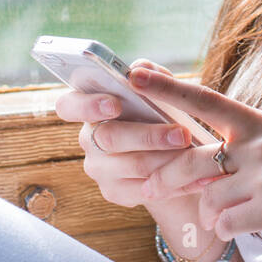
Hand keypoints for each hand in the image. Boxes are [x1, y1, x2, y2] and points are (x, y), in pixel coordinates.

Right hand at [54, 60, 217, 260]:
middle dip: (148, 135)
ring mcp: (99, 168)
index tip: (114, 104)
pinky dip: (172, 181)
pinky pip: (143, 190)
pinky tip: (193, 175)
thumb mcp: (156, 87)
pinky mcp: (115, 191)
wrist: (172, 150)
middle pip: (108, 138)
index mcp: (88, 107)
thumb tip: (138, 70)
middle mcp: (88, 138)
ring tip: (193, 152)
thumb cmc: (158, 109)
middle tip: (182, 134)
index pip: (68, 105)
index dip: (87, 105)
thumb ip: (149, 73)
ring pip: (131, 165)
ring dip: (167, 159)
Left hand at [128, 68, 261, 261]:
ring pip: (209, 199)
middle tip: (151, 188)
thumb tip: (198, 171)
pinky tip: (255, 229)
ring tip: (244, 216)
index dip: (168, 87)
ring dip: (215, 214)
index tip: (135, 72)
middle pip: (192, 157)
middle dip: (166, 177)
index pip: (208, 101)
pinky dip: (231, 232)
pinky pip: (225, 224)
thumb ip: (246, 156)